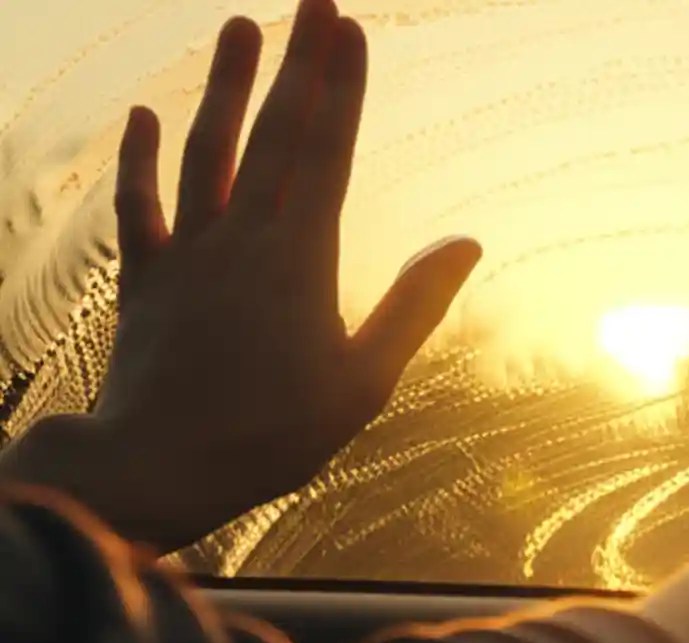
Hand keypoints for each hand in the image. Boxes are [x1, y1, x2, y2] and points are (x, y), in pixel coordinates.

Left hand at [73, 1, 479, 548]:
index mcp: (300, 259)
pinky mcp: (143, 280)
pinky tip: (144, 114)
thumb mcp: (365, 379)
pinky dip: (137, 159)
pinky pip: (137, 207)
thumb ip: (414, 305)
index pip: (326, 152)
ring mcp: (186, 254)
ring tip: (240, 25)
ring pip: (206, 151)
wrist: (159, 467)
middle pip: (274, 134)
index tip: (351, 28)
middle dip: (297, 61)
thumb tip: (467, 244)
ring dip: (226, 88)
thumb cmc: (274, 433)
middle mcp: (241, 239)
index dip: (341, 87)